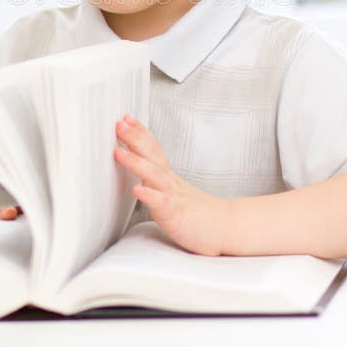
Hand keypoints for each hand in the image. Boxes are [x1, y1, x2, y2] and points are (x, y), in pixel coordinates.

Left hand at [114, 114, 230, 255]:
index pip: (154, 149)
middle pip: (152, 155)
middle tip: (119, 123)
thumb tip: (141, 168)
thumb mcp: (174, 191)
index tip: (126, 118)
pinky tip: (137, 189)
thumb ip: (159, 179)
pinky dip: (150, 195)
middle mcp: (170, 182)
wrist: (227, 228)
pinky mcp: (176, 215)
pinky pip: (162, 204)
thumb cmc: (197, 213)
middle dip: (135, 138)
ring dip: (136, 162)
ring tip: (118, 152)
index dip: (140, 133)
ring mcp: (174, 197)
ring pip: (154, 176)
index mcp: (169, 177)